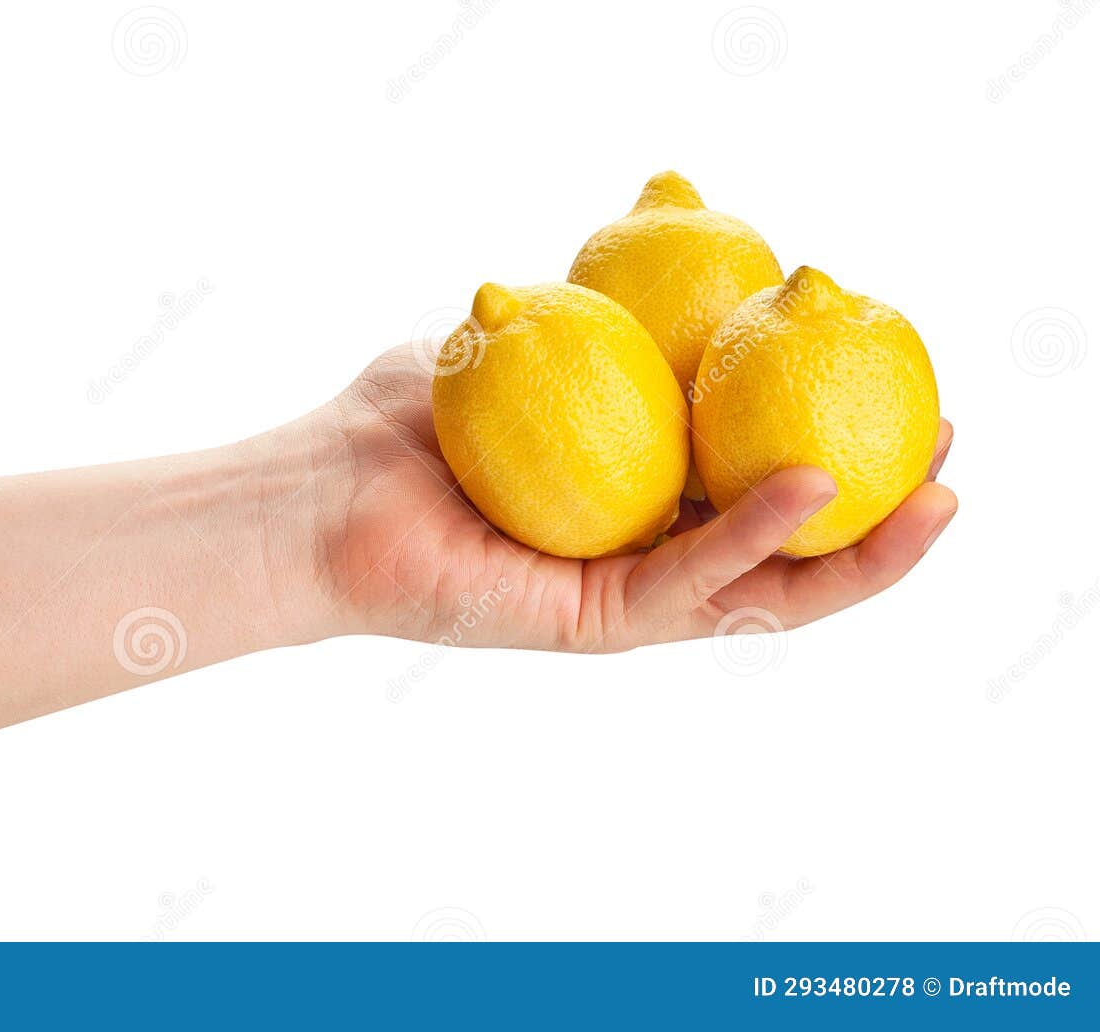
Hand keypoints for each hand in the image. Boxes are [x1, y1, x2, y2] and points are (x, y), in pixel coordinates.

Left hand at [313, 345, 956, 651]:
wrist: (316, 487)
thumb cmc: (402, 420)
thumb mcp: (519, 341)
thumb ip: (593, 313)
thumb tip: (657, 243)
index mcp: (630, 502)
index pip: (754, 485)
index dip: (838, 454)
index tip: (904, 398)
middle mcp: (635, 558)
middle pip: (784, 555)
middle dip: (878, 519)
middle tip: (948, 465)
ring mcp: (616, 600)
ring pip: (761, 592)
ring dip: (856, 553)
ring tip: (933, 501)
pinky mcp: (585, 623)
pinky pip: (689, 585)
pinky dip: (756, 537)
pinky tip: (814, 490)